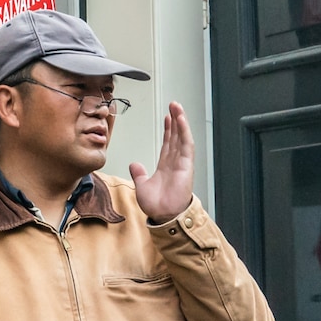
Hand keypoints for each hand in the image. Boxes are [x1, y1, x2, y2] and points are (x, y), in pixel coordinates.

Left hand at [130, 101, 194, 223]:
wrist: (164, 215)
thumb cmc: (157, 205)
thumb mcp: (142, 186)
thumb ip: (139, 174)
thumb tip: (134, 164)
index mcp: (166, 166)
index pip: (168, 143)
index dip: (168, 130)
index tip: (166, 118)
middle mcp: (175, 162)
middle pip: (176, 136)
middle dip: (175, 120)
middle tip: (173, 106)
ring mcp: (182, 162)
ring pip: (182, 137)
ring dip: (180, 121)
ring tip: (177, 107)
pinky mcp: (186, 164)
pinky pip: (186, 145)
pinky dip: (184, 131)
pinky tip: (181, 120)